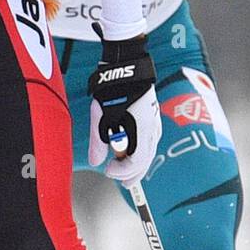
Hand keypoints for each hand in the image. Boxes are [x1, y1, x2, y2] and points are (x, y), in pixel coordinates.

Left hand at [87, 35, 159, 183]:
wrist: (127, 66)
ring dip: (136, 164)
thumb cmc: (113, 90)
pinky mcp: (152, 119)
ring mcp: (155, 124)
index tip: (108, 171)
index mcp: (141, 130)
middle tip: (122, 183)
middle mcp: (152, 129)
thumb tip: (94, 162)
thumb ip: (97, 141)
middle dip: (132, 174)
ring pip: (148, 153)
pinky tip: (130, 153)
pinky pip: (148, 143)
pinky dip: (140, 152)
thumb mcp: (100, 116)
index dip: (122, 172)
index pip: (136, 162)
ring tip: (124, 170)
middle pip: (145, 161)